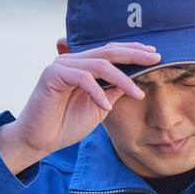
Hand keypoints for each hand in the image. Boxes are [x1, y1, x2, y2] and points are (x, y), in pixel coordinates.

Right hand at [0, 42, 162, 173]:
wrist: (39, 141)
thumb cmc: (66, 125)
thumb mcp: (99, 108)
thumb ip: (113, 92)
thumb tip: (136, 80)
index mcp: (82, 66)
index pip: (110, 52)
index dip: (133, 52)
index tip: (155, 56)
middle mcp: (72, 61)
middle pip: (108, 52)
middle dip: (134, 55)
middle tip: (155, 59)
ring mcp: (61, 65)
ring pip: (99, 65)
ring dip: (122, 79)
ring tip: (138, 94)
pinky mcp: (52, 74)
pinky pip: (83, 78)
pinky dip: (97, 92)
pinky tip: (106, 107)